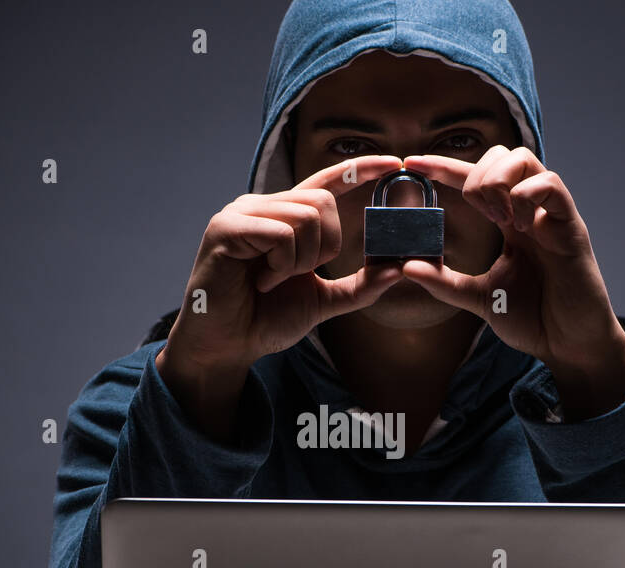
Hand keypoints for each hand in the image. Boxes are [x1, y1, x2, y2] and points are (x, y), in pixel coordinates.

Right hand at [161, 154, 407, 375]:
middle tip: (297, 275)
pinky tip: (262, 282)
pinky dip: (281, 264)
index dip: (358, 170)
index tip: (394, 163)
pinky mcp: (226, 228)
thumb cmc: (266, 320)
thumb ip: (358, 286)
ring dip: (300, 260)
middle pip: (322, 202)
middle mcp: (263, 206)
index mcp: (285, 217)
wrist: (227, 346)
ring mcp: (242, 213)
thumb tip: (398, 270)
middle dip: (324, 247)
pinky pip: (280, 233)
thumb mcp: (322, 300)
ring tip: (274, 280)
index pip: (326, 181)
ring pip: (304, 216)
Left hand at [400, 147, 624, 417]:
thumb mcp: (479, 298)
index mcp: (509, 222)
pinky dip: (527, 196)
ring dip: (498, 180)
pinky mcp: (571, 227)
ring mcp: (551, 216)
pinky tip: (519, 224)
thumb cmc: (533, 319)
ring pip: (525, 159)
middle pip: (503, 155)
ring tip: (496, 216)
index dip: (442, 166)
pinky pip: (551, 186)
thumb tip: (406, 267)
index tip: (411, 163)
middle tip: (474, 211)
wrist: (569, 346)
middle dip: (476, 172)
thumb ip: (445, 283)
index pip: (474, 179)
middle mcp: (530, 211)